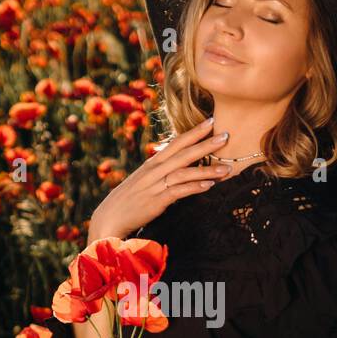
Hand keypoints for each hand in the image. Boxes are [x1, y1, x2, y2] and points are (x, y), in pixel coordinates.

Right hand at [87, 117, 234, 242]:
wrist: (110, 216)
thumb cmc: (129, 199)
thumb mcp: (144, 180)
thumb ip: (160, 171)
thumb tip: (178, 164)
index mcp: (153, 163)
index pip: (176, 143)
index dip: (194, 132)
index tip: (211, 121)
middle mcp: (154, 170)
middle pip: (184, 153)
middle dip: (205, 144)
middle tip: (226, 136)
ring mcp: (155, 185)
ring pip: (185, 172)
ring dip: (207, 170)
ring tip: (226, 168)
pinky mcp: (156, 201)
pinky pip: (179, 192)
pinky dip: (194, 188)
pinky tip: (209, 186)